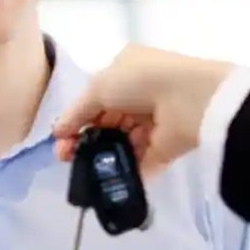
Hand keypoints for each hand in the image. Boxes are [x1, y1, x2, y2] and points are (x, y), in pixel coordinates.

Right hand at [52, 44, 233, 178]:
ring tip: (83, 169)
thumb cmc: (141, 81)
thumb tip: (58, 132)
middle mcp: (141, 94)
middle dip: (85, 139)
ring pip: (121, 142)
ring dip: (101, 155)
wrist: (191, 99)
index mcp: (127, 69)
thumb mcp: (99, 86)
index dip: (78, 117)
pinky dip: (125, 171)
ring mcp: (155, 121)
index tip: (61, 138)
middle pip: (107, 121)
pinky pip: (141, 161)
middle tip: (65, 157)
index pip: (97, 96)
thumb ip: (77, 111)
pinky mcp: (166, 148)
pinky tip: (105, 180)